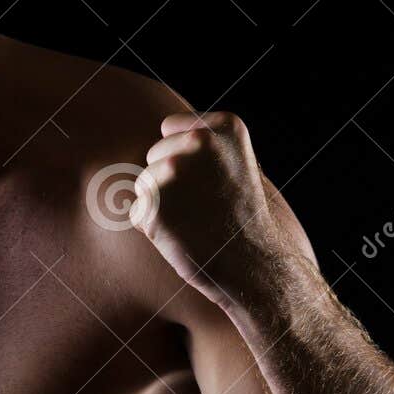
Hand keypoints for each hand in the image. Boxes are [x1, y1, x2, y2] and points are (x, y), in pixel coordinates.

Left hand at [131, 112, 286, 308]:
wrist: (255, 266)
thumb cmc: (243, 219)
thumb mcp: (238, 164)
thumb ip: (206, 144)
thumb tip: (164, 130)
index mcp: (224, 127)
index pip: (170, 129)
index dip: (184, 159)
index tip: (213, 182)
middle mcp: (199, 141)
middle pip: (154, 156)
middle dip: (170, 182)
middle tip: (206, 206)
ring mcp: (175, 172)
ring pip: (143, 185)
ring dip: (161, 206)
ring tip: (196, 221)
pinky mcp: (156, 205)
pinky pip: (138, 213)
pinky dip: (153, 229)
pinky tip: (184, 236)